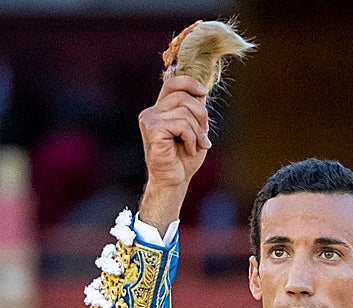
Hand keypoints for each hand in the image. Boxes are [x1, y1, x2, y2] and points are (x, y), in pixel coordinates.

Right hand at [136, 75, 211, 229]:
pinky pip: (181, 124)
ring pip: (184, 112)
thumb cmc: (183, 158)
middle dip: (201, 115)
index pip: (172, 83)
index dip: (189, 82)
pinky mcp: (152, 129)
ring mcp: (149, 120)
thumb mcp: (194, 129)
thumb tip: (202, 89)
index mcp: (160, 109)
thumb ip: (194, 110)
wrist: (174, 181)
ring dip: (197, 131)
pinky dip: (191, 138)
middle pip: (183, 97)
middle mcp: (151, 112)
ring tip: (197, 146)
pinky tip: (189, 150)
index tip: (204, 92)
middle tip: (204, 136)